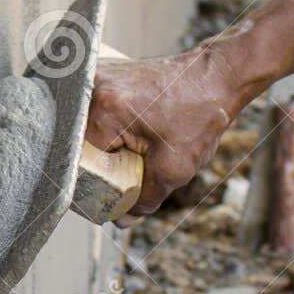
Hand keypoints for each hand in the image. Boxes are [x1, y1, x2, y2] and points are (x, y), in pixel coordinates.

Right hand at [85, 39, 255, 223]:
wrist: (215, 76)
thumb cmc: (200, 115)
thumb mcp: (175, 167)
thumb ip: (145, 198)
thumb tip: (122, 219)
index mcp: (105, 110)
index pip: (80, 162)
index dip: (93, 184)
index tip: (110, 192)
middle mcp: (92, 88)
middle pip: (78, 143)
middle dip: (96, 164)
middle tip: (122, 171)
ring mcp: (94, 76)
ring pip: (82, 127)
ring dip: (99, 145)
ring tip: (129, 147)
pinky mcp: (101, 73)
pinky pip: (90, 110)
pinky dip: (103, 126)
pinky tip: (127, 129)